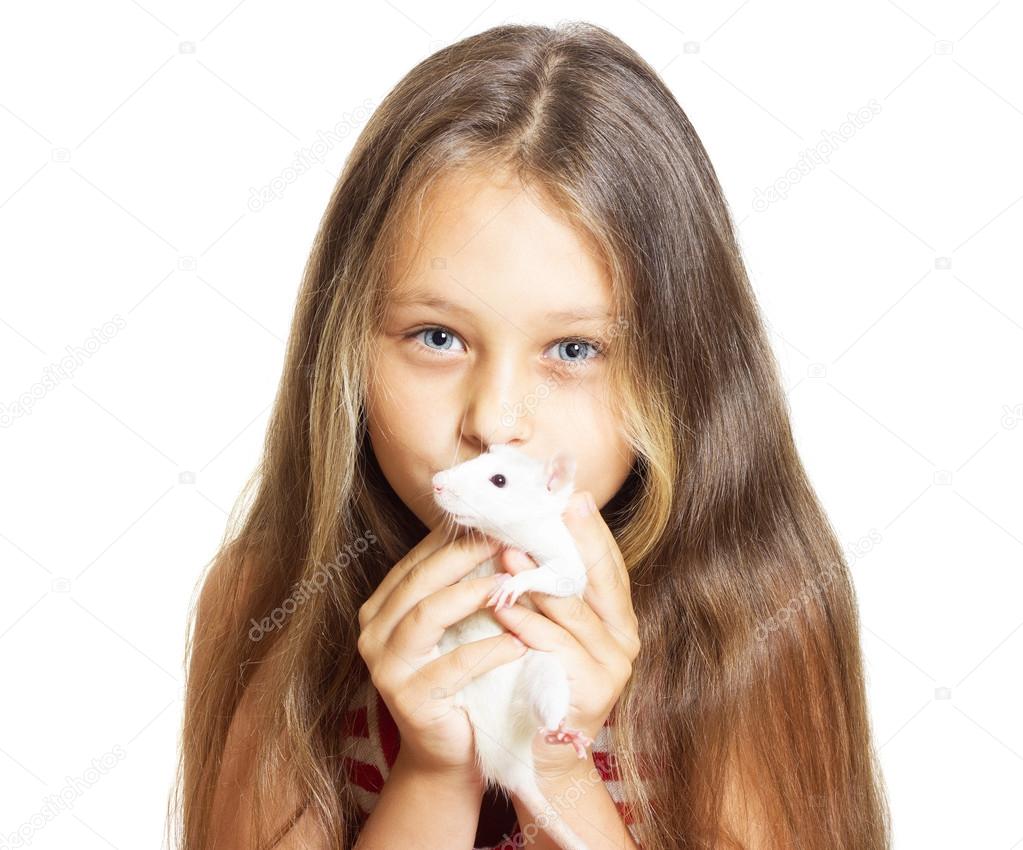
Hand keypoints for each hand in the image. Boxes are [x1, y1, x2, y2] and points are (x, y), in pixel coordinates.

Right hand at [356, 527, 528, 780]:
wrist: (450, 752)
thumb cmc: (460, 678)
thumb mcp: (458, 625)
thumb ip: (464, 583)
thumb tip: (500, 531)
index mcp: (383, 605)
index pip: (419, 558)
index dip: (457, 538)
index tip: (498, 520)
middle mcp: (374, 631)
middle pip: (421, 580)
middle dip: (465, 555)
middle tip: (508, 540)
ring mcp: (386, 667)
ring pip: (428, 615)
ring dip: (473, 595)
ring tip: (512, 584)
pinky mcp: (409, 699)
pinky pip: (453, 666)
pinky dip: (489, 650)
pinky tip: (519, 642)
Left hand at [490, 490, 641, 780]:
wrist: (539, 755)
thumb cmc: (539, 683)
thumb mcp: (551, 630)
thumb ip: (550, 591)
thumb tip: (524, 536)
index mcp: (617, 618)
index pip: (606, 563)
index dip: (590, 529)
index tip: (570, 495)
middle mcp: (624, 637)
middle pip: (601, 577)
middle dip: (576, 539)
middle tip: (556, 505)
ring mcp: (614, 664)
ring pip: (575, 610)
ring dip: (540, 579)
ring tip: (510, 552)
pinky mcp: (596, 688)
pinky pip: (558, 646)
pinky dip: (530, 624)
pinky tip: (505, 606)